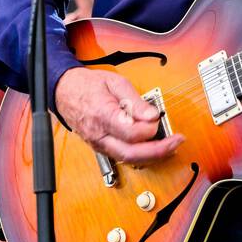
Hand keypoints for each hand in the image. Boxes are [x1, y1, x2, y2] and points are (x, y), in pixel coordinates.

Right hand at [54, 67, 183, 165]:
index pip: (131, 133)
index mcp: (102, 116)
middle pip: (131, 154)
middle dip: (158, 151)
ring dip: (153, 156)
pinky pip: (124, 156)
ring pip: (129, 159)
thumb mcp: (115, 82)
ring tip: (171, 146)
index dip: (149, 128)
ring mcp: (99, 145)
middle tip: (177, 142)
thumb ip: (135, 100)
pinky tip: (155, 147)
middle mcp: (100, 135)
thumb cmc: (89, 85)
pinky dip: (142, 155)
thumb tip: (152, 115)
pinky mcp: (102, 148)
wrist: (64, 92)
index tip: (158, 117)